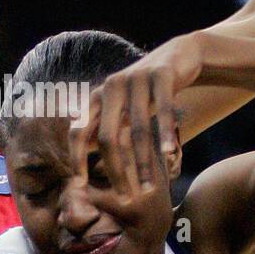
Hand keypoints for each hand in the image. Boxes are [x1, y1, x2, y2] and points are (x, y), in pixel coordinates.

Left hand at [68, 33, 201, 195]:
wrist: (178, 56)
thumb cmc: (146, 91)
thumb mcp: (121, 107)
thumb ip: (103, 127)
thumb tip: (84, 153)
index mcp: (96, 96)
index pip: (78, 131)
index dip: (76, 158)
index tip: (79, 185)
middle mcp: (111, 86)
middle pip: (108, 137)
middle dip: (115, 170)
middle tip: (125, 197)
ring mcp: (136, 79)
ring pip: (138, 130)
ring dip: (144, 162)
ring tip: (149, 188)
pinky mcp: (162, 75)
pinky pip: (164, 111)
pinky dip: (167, 135)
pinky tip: (171, 155)